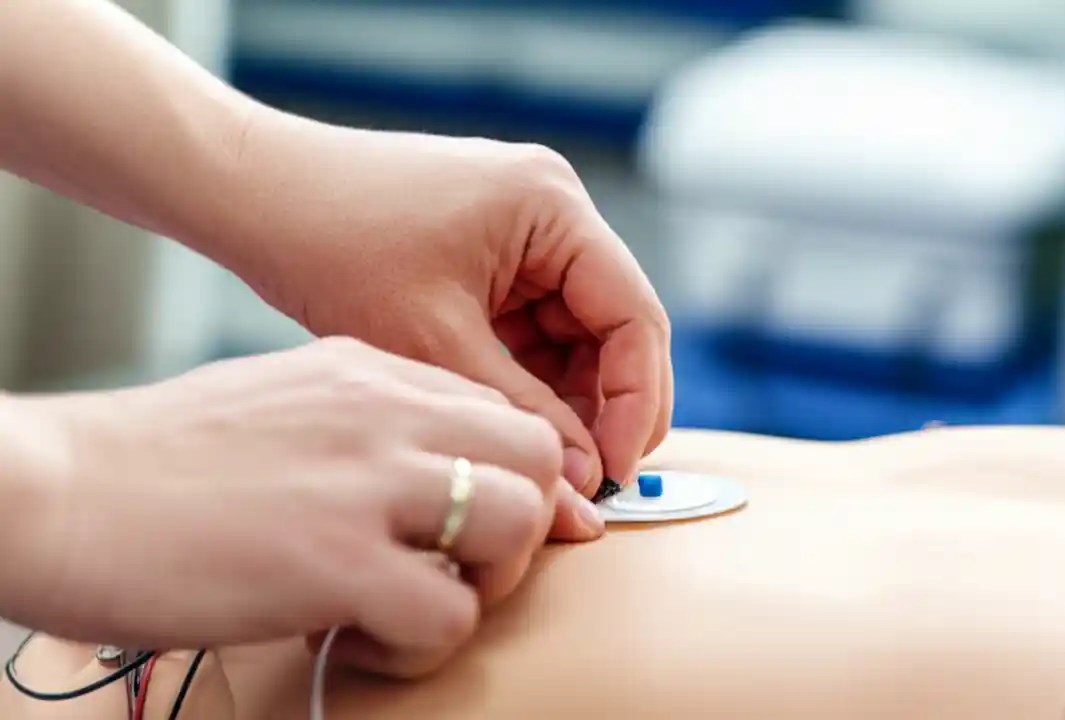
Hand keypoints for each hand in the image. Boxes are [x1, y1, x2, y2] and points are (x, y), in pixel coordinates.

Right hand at [0, 338, 598, 676]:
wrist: (60, 490)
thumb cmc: (157, 459)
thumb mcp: (283, 401)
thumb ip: (364, 424)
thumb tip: (425, 474)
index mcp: (371, 372)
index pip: (501, 412)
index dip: (505, 476)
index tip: (474, 524)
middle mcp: (385, 414)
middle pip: (536, 456)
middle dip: (520, 522)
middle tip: (461, 565)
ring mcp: (368, 484)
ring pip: (518, 526)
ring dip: (484, 582)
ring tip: (417, 603)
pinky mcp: (340, 564)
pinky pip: (450, 615)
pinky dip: (421, 644)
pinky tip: (361, 639)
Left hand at [205, 110, 672, 526]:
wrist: (253, 194)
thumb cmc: (331, 244)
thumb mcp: (434, 343)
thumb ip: (521, 413)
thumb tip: (588, 486)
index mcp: (553, 207)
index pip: (634, 315)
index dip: (637, 401)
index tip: (617, 471)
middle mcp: (553, 209)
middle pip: (614, 326)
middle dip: (606, 406)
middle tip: (593, 482)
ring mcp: (525, 230)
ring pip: (578, 335)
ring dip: (568, 398)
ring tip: (545, 461)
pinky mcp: (495, 254)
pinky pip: (537, 328)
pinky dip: (530, 378)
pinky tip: (510, 422)